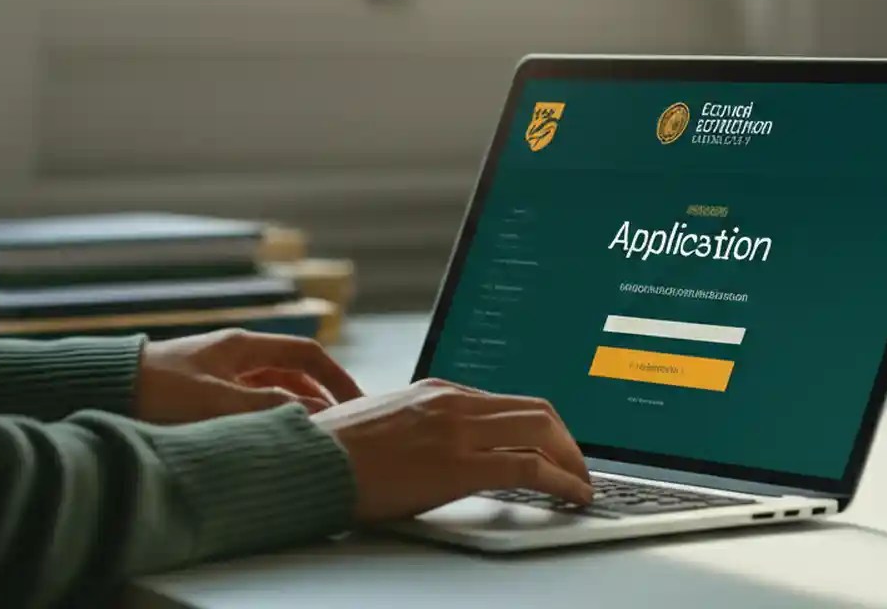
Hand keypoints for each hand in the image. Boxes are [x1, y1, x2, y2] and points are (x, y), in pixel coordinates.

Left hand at [134, 329, 362, 423]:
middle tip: (344, 426)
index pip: (308, 354)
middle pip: (294, 373)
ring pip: (272, 389)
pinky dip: (269, 416)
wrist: (100, 389)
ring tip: (313, 436)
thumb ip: (268, 408)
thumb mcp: (217, 402)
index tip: (360, 403)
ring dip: (295, 409)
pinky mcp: (201, 391)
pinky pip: (250, 401)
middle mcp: (234, 354)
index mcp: (243, 345)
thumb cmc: (155, 391)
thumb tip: (317, 415)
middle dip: (322, 397)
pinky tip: (271, 437)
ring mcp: (218, 371)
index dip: (338, 378)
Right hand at [311, 378, 592, 521]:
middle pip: (536, 409)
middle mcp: (452, 401)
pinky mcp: (457, 464)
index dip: (541, 426)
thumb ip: (417, 428)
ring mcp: (457, 430)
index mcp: (436, 391)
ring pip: (541, 431)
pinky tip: (572, 496)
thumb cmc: (331, 453)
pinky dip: (562, 480)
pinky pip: (529, 468)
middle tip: (578, 465)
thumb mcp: (381, 425)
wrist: (305, 462)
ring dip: (572, 459)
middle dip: (567, 439)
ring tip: (581, 484)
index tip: (553, 446)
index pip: (507, 401)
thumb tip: (435, 448)